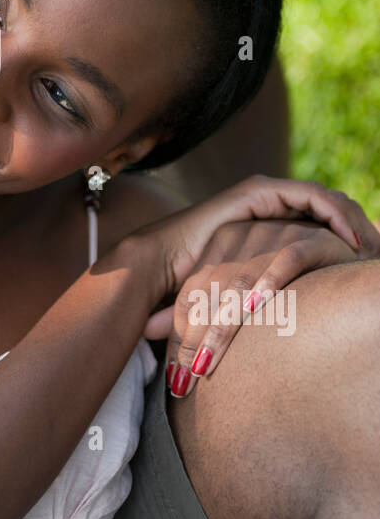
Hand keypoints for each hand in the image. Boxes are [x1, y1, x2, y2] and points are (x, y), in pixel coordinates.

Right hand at [138, 175, 378, 304]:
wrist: (162, 266)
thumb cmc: (197, 288)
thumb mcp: (250, 294)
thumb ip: (271, 297)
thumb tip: (303, 326)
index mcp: (271, 225)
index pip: (323, 224)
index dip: (351, 240)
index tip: (371, 266)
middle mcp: (269, 206)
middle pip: (332, 209)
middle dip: (362, 231)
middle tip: (379, 257)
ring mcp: (264, 196)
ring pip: (328, 199)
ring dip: (354, 223)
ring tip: (369, 250)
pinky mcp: (258, 192)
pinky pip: (311, 196)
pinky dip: (335, 214)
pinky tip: (350, 240)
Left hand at [144, 220, 368, 396]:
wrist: (339, 252)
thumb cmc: (285, 279)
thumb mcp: (235, 289)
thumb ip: (194, 306)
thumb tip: (147, 329)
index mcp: (221, 243)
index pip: (192, 292)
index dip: (181, 333)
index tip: (175, 374)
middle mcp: (243, 236)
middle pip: (211, 293)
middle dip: (195, 340)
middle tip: (185, 381)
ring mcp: (274, 236)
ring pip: (239, 285)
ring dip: (221, 329)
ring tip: (205, 367)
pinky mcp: (309, 241)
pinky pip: (286, 261)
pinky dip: (269, 285)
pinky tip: (254, 308)